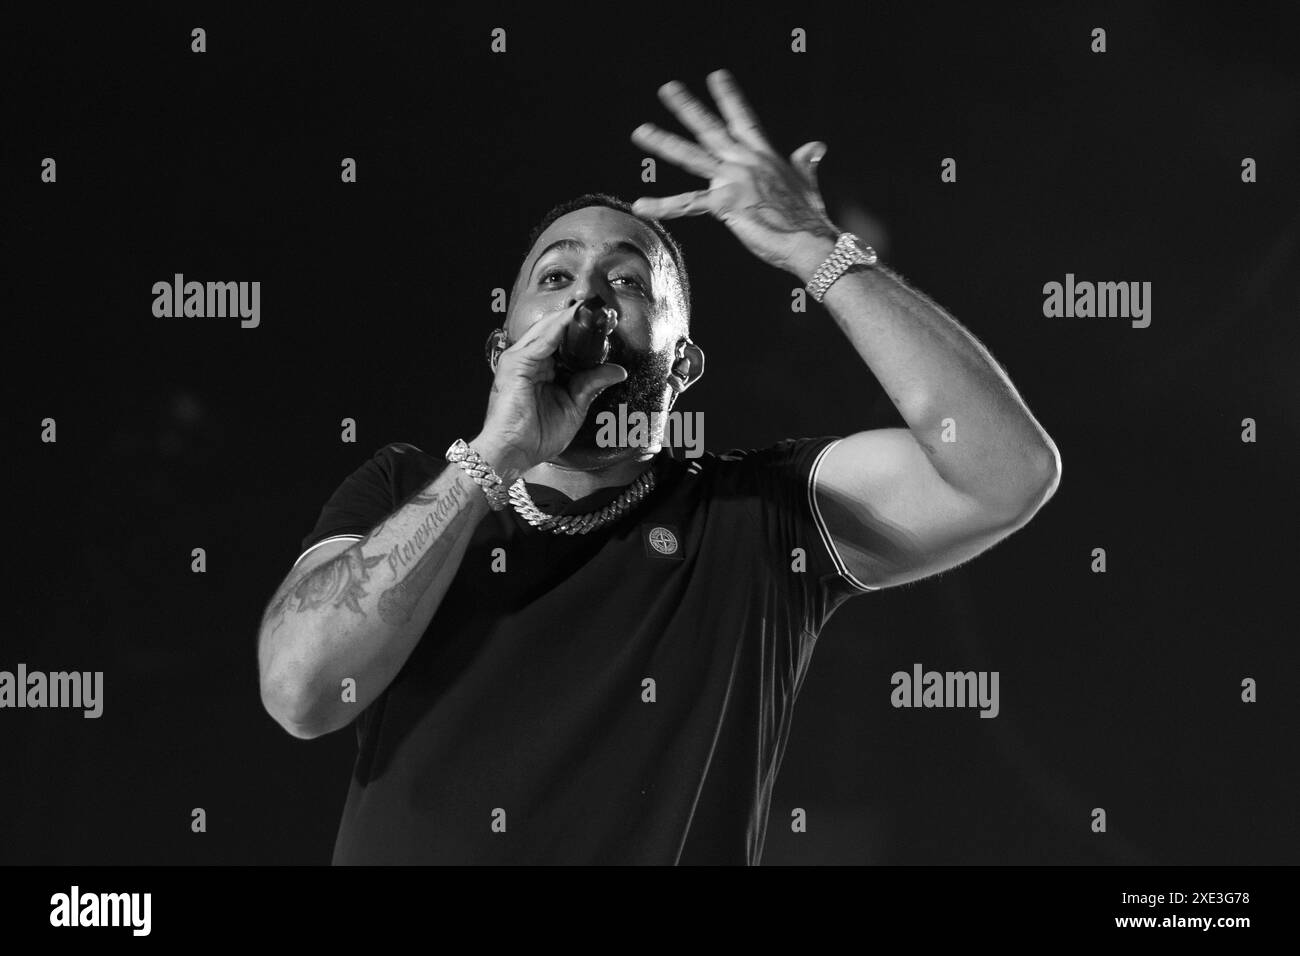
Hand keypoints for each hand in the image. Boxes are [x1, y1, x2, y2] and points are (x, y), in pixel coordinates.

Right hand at [473, 305, 627, 478]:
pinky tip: (574, 318)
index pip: (561, 343)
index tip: (604, 324)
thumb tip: (618, 371)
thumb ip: (592, 384)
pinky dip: (559, 327)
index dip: (581, 332)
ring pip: (547, 329)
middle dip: (577, 319)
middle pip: (553, 331)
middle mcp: (528, 361)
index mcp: (540, 370)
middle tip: (601, 310)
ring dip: (569, 317)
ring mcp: (519, 360)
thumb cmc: (535, 437)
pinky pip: (542, 340)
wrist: (513, 453)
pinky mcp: (517, 364)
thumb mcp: (574, 407)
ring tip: (590, 307)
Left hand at [630, 69, 839, 277]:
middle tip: (667, 88)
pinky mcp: (725, 203)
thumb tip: (816, 146)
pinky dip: (663, 206)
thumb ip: (805, 161)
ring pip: (692, 157)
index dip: (729, 98)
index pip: (743, 119)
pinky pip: (688, 204)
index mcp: (763, 156)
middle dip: (687, 108)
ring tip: (641, 131)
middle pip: (711, 129)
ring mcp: (734, 180)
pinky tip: (641, 205)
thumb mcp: (806, 182)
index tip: (716, 76)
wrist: (811, 240)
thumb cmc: (809, 218)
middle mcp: (746, 162)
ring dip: (664, 142)